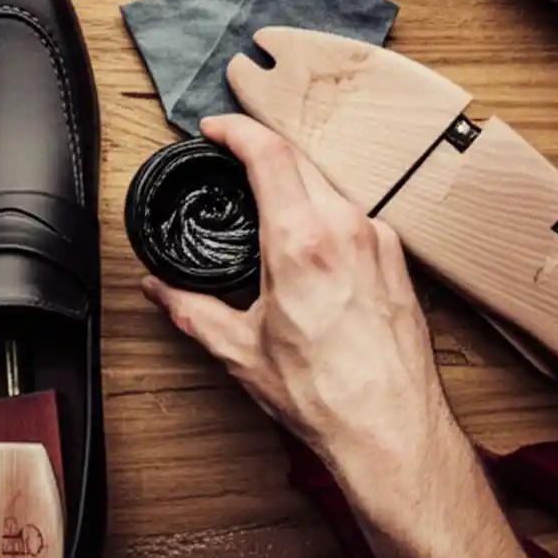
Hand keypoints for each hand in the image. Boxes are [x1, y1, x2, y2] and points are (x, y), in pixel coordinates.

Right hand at [141, 115, 453, 461]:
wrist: (392, 429)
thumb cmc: (327, 395)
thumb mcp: (240, 350)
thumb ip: (191, 309)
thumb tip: (159, 289)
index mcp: (301, 242)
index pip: (268, 152)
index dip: (235, 129)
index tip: (215, 128)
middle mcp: (346, 228)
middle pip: (299, 159)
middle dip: (261, 151)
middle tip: (232, 158)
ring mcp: (379, 240)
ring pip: (331, 185)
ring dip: (296, 182)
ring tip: (267, 202)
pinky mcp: (398, 258)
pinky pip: (356, 214)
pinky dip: (326, 213)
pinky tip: (310, 242)